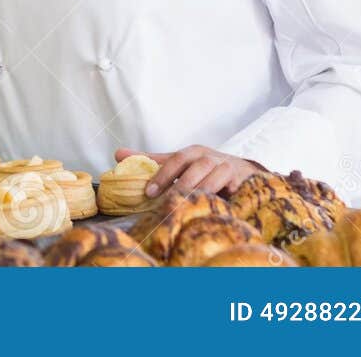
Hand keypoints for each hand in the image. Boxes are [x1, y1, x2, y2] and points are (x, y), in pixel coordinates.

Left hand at [115, 144, 262, 196]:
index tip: (149, 192)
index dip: (162, 175)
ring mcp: (227, 168)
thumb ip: (151, 161)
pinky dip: (225, 196)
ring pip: (215, 176)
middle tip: (168, 201)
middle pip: (196, 166)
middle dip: (182, 183)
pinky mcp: (242, 181)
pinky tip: (214, 206)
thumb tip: (118, 153)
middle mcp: (210, 157)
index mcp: (192, 153)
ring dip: (202, 189)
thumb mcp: (179, 163)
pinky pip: (234, 188)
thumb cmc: (205, 168)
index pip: (175, 160)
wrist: (242, 173)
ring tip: (189, 203)